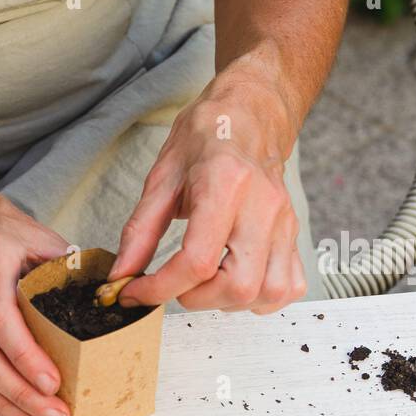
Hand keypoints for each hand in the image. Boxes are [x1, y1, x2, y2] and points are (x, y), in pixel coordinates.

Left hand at [113, 71, 306, 314]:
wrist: (250, 113)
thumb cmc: (207, 137)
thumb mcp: (161, 177)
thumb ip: (139, 231)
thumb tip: (122, 274)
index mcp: (225, 186)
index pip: (196, 262)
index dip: (159, 288)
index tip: (136, 292)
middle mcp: (262, 207)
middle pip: (239, 286)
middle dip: (197, 299)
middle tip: (175, 283)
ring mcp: (284, 222)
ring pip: (267, 292)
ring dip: (228, 302)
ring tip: (204, 283)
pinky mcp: (294, 233)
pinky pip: (289, 285)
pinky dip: (261, 298)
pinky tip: (234, 281)